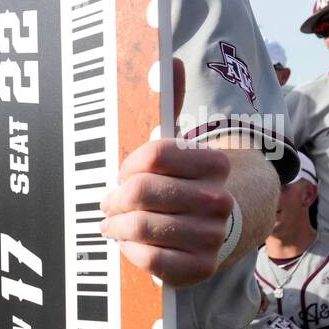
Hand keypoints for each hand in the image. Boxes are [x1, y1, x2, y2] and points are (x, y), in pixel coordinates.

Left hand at [100, 59, 232, 287]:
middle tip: (109, 203)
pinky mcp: (200, 268)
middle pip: (139, 192)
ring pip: (139, 225)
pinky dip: (129, 250)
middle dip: (114, 199)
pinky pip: (147, 258)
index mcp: (214, 164)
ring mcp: (212, 236)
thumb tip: (168, 60)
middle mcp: (219, 200)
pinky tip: (130, 244)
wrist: (218, 230)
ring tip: (114, 224)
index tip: (124, 174)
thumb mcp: (177, 147)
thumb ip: (170, 105)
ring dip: (116, 226)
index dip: (127, 166)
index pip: (152, 155)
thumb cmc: (183, 185)